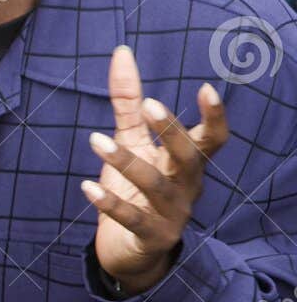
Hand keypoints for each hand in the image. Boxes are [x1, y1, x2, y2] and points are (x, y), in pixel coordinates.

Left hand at [82, 46, 227, 295]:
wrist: (129, 249)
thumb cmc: (135, 188)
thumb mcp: (132, 141)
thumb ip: (128, 103)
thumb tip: (121, 52)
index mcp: (187, 163)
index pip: (212, 139)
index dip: (214, 116)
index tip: (206, 88)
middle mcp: (186, 187)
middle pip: (189, 157)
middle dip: (172, 132)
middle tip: (149, 104)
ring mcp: (172, 214)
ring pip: (155, 186)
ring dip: (127, 162)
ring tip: (96, 139)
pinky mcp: (151, 237)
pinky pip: (132, 219)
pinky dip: (111, 203)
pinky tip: (88, 186)